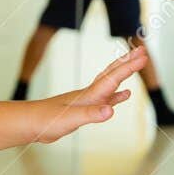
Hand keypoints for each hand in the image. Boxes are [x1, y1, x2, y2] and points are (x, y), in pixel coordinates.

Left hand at [31, 47, 148, 142]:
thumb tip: (111, 110)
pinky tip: (123, 96)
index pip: (113, 77)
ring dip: (124, 75)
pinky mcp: (83, 111)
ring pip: (110, 84)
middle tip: (143, 51)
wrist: (28, 124)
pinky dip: (116, 97)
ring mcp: (87, 101)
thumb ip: (90, 114)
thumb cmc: (46, 121)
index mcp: (89, 95)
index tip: (144, 55)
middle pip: (112, 74)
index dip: (129, 67)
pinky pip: (105, 100)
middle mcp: (90, 95)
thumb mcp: (70, 119)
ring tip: (136, 66)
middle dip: (128, 63)